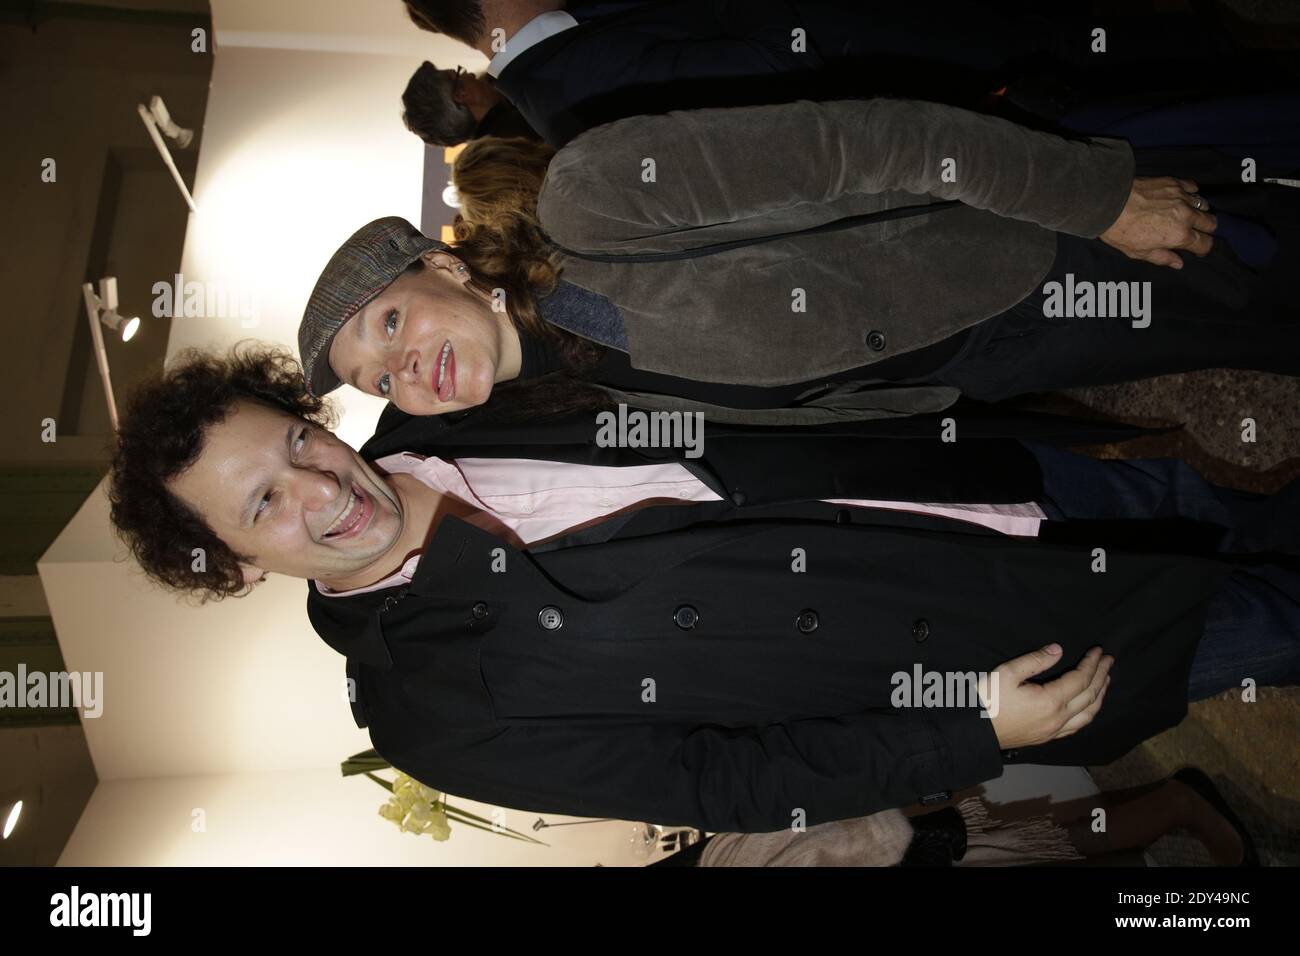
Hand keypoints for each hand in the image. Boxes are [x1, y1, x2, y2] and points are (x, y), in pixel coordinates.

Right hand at [987, 644, 1112, 749]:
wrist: (976, 732)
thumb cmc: (988, 701)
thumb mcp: (1007, 673)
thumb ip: (1035, 661)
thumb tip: (1058, 650)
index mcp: (1051, 700)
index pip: (1081, 679)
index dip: (1092, 663)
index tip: (1099, 650)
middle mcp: (1059, 718)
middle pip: (1090, 695)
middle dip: (1102, 676)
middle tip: (1109, 661)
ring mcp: (1055, 730)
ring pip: (1088, 714)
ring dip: (1100, 695)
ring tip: (1105, 681)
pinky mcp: (1048, 737)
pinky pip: (1078, 726)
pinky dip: (1089, 713)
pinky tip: (1089, 707)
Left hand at [1099, 177, 1216, 269]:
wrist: (1109, 203)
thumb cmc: (1121, 231)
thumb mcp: (1140, 252)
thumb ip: (1163, 258)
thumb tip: (1179, 263)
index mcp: (1179, 235)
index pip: (1205, 243)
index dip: (1203, 249)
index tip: (1198, 249)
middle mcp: (1186, 215)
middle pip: (1211, 223)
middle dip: (1205, 230)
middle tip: (1194, 232)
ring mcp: (1181, 197)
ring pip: (1204, 204)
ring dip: (1199, 211)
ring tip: (1187, 215)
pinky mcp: (1174, 182)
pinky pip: (1193, 187)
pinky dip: (1191, 193)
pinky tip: (1182, 198)